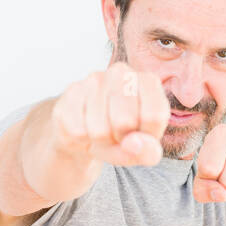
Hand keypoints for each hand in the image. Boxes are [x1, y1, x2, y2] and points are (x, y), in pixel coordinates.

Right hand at [51, 61, 168, 165]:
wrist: (85, 132)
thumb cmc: (122, 138)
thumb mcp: (143, 151)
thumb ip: (148, 152)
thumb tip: (134, 143)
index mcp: (148, 82)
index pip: (154, 116)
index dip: (146, 137)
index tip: (140, 135)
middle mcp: (122, 73)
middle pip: (125, 121)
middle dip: (120, 139)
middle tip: (117, 134)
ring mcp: (94, 79)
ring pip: (99, 130)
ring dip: (100, 141)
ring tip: (102, 131)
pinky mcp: (72, 91)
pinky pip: (78, 131)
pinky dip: (82, 139)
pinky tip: (85, 127)